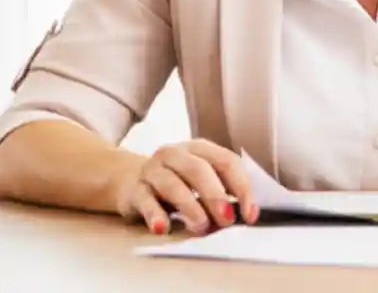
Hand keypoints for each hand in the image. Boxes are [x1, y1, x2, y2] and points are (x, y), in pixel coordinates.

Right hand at [112, 139, 257, 234]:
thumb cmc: (176, 181)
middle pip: (199, 170)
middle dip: (216, 196)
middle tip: (226, 219)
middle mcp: (175, 154)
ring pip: (172, 185)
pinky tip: (163, 229)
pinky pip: (145, 201)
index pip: (227, 162)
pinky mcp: (133, 190)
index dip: (241, 187)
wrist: (127, 179)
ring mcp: (152, 170)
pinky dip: (155, 215)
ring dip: (190, 207)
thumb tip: (242, 215)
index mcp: (200, 148)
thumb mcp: (200, 180)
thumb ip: (221, 192)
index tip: (250, 214)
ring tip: (201, 227)